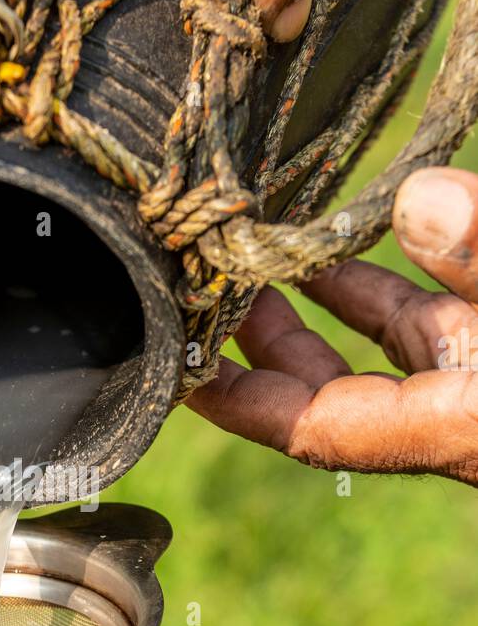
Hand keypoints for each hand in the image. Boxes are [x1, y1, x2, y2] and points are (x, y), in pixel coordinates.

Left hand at [187, 168, 477, 486]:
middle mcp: (449, 418)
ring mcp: (470, 385)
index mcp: (451, 427)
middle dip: (259, 339)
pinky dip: (374, 289)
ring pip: (373, 351)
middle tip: (206, 278)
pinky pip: (419, 327)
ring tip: (257, 252)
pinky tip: (335, 247)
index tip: (176, 364)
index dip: (235, 400)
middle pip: (324, 391)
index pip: (311, 427)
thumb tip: (415, 197)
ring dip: (315, 302)